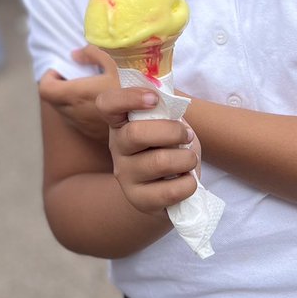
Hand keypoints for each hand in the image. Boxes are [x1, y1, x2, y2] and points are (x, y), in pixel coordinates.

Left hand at [38, 45, 158, 142]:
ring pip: (66, 110)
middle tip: (77, 75)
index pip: (45, 89)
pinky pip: (81, 119)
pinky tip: (104, 101)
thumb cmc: (132, 87)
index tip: (63, 68)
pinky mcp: (95, 134)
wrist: (154, 122)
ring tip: (91, 86)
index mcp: (75, 95)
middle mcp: (75, 114)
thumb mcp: (115, 62)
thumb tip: (76, 54)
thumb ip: (92, 54)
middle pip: (54, 99)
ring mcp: (84, 126)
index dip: (49, 77)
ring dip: (72, 97)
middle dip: (61, 85)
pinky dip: (84, 108)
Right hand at [97, 87, 199, 215]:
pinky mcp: (139, 200)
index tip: (154, 98)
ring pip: (158, 162)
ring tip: (189, 160)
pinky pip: (170, 191)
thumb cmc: (169, 149)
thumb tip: (171, 105)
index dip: (128, 97)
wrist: (165, 191)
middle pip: (135, 133)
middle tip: (186, 136)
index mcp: (121, 123)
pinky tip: (187, 180)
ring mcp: (125, 175)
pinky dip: (188, 183)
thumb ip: (166, 113)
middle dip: (172, 131)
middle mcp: (116, 147)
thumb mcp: (167, 126)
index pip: (107, 104)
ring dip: (185, 158)